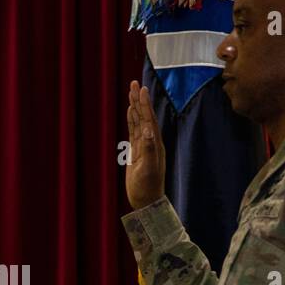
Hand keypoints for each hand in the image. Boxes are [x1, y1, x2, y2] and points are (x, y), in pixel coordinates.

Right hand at [124, 79, 165, 209]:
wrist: (146, 201)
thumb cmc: (147, 187)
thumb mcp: (148, 168)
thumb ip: (148, 149)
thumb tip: (148, 129)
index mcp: (154, 143)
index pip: (149, 119)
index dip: (144, 103)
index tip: (141, 89)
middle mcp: (150, 141)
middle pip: (144, 115)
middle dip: (139, 99)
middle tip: (134, 82)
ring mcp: (143, 146)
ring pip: (139, 121)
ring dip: (135, 106)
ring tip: (131, 91)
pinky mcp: (136, 151)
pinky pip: (134, 131)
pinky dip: (132, 119)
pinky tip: (130, 111)